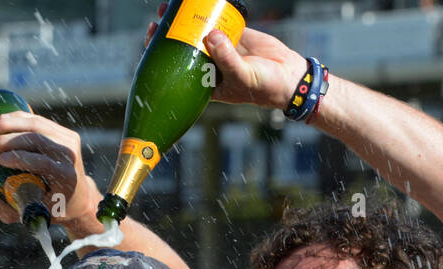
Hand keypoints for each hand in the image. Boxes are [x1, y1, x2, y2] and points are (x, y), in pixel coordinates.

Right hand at [0, 112, 101, 233]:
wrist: (80, 195)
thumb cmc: (56, 208)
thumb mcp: (37, 215)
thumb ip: (13, 213)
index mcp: (65, 176)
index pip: (41, 162)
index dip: (18, 158)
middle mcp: (69, 154)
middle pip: (36, 138)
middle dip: (7, 140)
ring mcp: (68, 140)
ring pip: (35, 123)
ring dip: (7, 124)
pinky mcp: (64, 132)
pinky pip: (37, 119)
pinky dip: (16, 118)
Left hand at [143, 6, 304, 108]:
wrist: (290, 77)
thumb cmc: (264, 87)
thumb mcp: (242, 76)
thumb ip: (226, 58)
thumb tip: (209, 35)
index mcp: (205, 82)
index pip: (176, 68)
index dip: (161, 54)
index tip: (152, 38)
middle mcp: (210, 66)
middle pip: (183, 47)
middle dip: (169, 33)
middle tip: (160, 19)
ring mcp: (222, 49)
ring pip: (198, 32)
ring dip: (185, 20)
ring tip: (171, 6)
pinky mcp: (235, 35)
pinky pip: (219, 21)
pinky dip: (209, 11)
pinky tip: (198, 2)